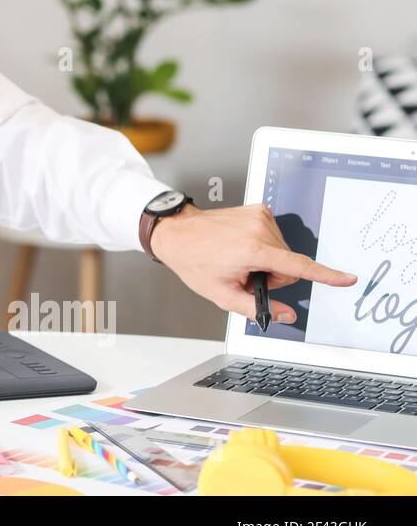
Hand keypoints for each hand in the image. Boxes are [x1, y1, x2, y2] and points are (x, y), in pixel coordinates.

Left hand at [150, 203, 356, 323]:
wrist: (177, 233)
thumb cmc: (195, 261)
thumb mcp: (222, 294)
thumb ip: (257, 308)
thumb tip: (287, 315)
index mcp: (252, 250)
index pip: (298, 266)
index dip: (325, 275)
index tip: (347, 279)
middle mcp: (259, 229)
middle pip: (289, 264)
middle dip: (272, 275)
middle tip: (243, 273)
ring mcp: (260, 216)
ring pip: (283, 251)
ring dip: (267, 260)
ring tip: (239, 258)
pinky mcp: (259, 209)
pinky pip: (275, 237)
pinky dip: (263, 245)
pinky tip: (242, 245)